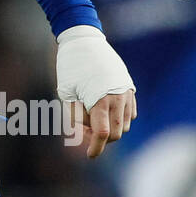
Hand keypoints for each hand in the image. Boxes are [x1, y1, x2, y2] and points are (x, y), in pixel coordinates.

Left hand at [56, 24, 136, 158]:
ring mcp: (126, 93)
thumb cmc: (70, 67)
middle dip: (103, 138)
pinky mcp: (129, 88)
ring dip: (112, 128)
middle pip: (117, 133)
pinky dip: (119, 117)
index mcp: (100, 100)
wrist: (85, 40)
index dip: (96, 148)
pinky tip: (104, 109)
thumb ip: (75, 117)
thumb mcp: (66, 94)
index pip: (103, 134)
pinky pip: (129, 112)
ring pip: (125, 124)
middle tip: (85, 132)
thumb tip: (86, 133)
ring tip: (92, 116)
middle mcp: (118, 98)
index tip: (90, 156)